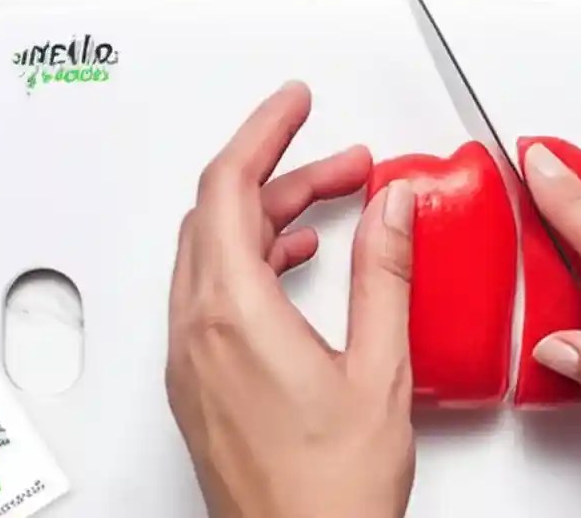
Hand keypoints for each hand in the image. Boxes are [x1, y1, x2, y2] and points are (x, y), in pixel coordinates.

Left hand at [166, 82, 416, 517]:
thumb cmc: (329, 494)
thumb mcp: (379, 370)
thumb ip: (384, 274)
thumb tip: (390, 207)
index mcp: (233, 314)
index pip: (230, 185)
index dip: (264, 129)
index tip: (296, 102)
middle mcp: (196, 330)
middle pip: (220, 212)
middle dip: (280, 172)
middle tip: (340, 160)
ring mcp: (190, 359)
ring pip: (212, 251)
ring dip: (266, 217)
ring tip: (330, 205)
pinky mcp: (197, 383)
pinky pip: (210, 293)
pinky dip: (250, 260)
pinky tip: (294, 265)